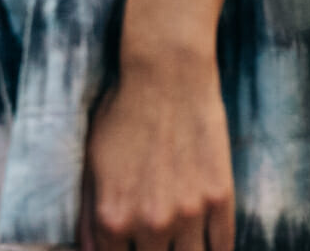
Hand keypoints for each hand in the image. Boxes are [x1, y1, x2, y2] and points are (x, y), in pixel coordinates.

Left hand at [80, 43, 233, 250]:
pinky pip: (222, 245)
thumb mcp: (90, 164)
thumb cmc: (123, 113)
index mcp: (113, 220)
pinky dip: (217, 250)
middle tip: (159, 241)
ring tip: (183, 245)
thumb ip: (87, 216)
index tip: (136, 245)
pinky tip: (210, 244)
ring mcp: (188, 213)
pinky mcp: (220, 196)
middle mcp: (150, 223)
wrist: (167, 75)